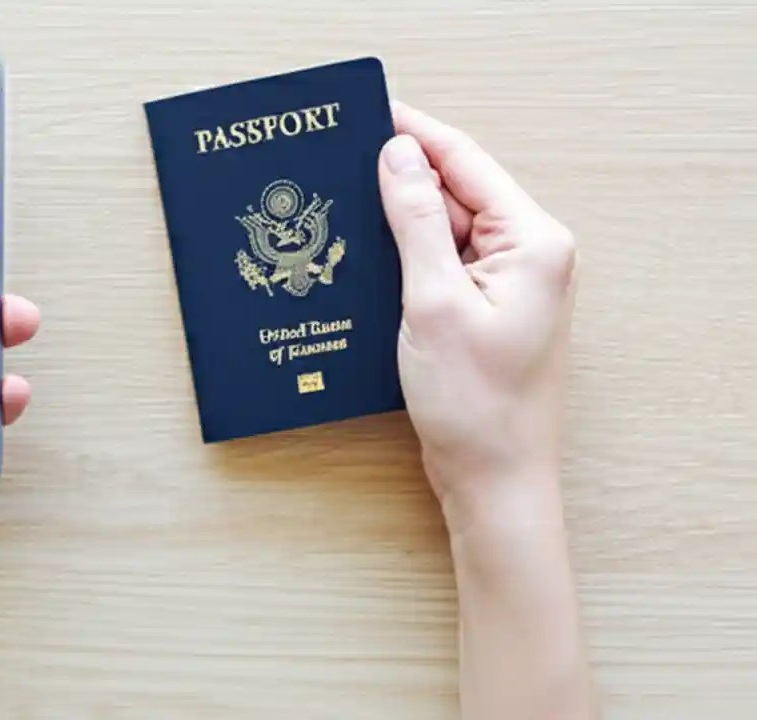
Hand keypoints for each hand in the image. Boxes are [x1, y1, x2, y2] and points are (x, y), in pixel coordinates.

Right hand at [378, 103, 576, 513]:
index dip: (414, 133)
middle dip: (399, 178)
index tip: (367, 111)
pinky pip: (442, 263)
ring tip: (339, 206)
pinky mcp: (487, 308)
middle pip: (456, 192)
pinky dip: (406, 257)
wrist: (494, 481)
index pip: (466, 162)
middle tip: (336, 162)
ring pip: (444, 229)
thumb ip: (417, 222)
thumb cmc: (474, 404)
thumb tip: (398, 154)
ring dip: (398, 220)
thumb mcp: (434, 303)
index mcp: (532, 241)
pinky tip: (365, 256)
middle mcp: (529, 253)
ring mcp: (509, 282)